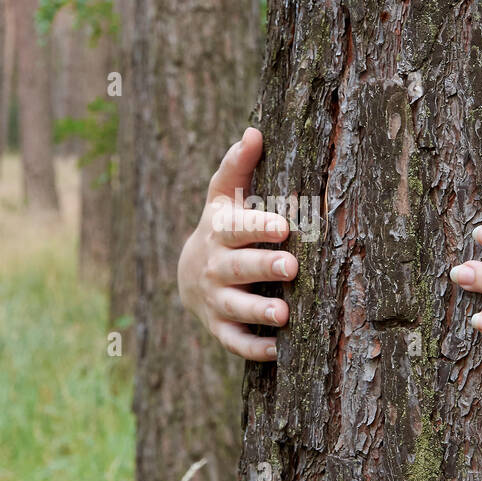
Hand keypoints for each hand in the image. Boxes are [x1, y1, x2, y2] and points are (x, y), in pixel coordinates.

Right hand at [177, 128, 298, 360]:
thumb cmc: (221, 227)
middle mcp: (216, 268)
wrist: (190, 274)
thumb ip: (238, 166)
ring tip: (284, 315)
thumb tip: (254, 131)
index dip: (258, 228)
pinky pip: (234, 343)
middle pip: (238, 268)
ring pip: (235, 308)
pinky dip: (254, 349)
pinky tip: (280, 350)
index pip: (236, 229)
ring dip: (259, 313)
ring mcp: (216, 300)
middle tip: (291, 267)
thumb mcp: (223, 196)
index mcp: (220, 233)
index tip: (283, 226)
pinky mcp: (220, 328)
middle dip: (263, 268)